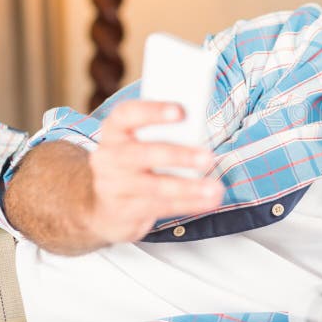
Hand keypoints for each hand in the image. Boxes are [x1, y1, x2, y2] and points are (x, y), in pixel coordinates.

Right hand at [85, 100, 222, 244]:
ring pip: (155, 186)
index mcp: (115, 130)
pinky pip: (160, 207)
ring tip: (215, 188)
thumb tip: (201, 129)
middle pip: (143, 154)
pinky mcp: (124, 210)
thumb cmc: (136, 162)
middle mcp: (110, 156)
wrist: (106, 205)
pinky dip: (189, 203)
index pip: (127, 114)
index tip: (181, 111)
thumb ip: (165, 133)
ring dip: (189, 187)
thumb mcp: (142, 142)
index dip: (153, 111)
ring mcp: (114, 185)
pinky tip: (209, 200)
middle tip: (208, 157)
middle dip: (179, 156)